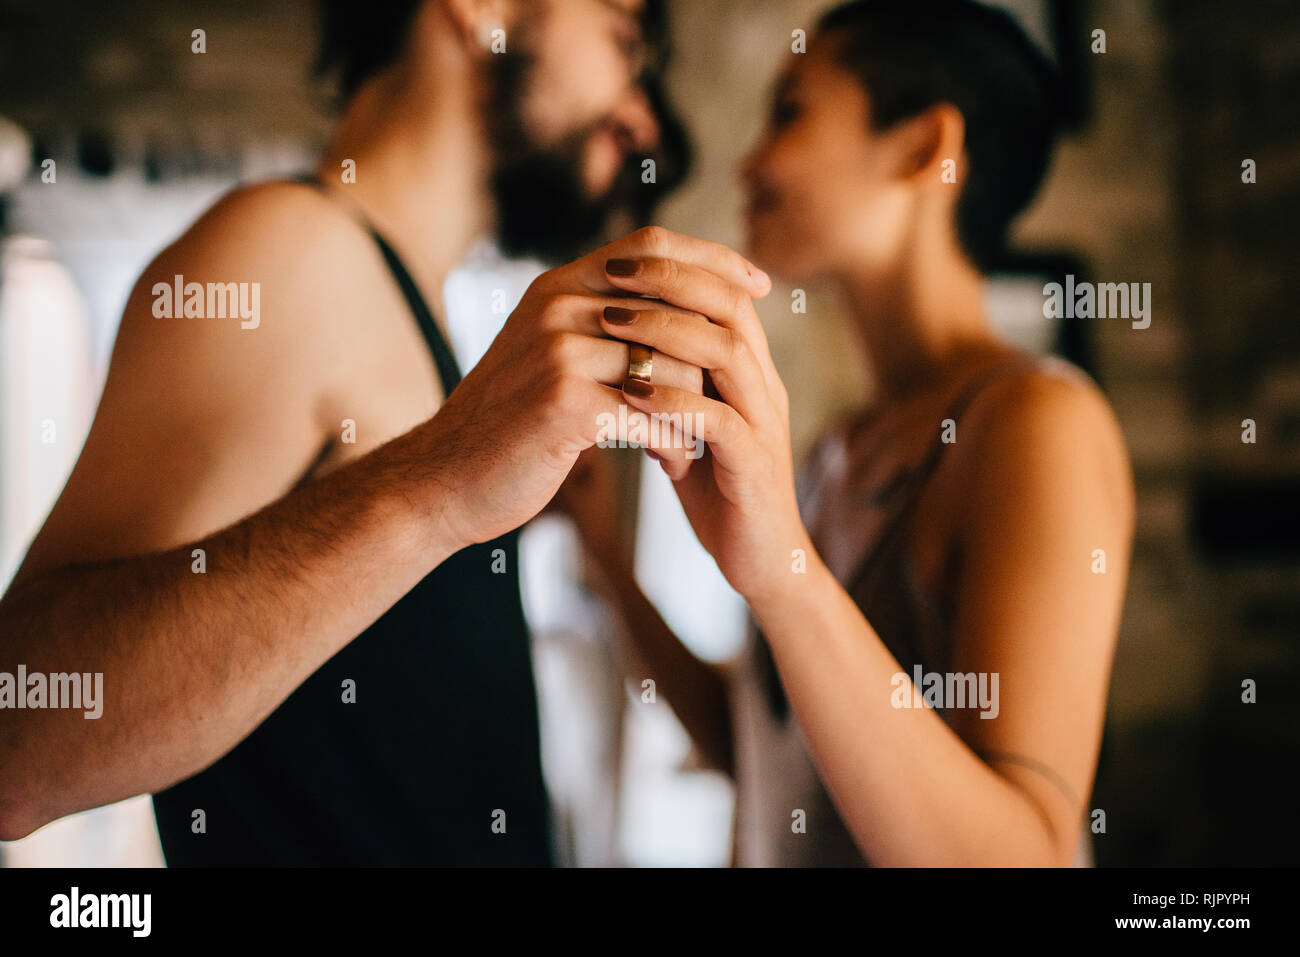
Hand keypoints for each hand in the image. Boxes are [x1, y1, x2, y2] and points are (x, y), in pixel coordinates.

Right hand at [423, 227, 770, 549]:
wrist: (445, 478)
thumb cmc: (509, 423)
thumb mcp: (545, 352)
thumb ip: (595, 321)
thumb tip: (670, 301)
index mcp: (559, 287)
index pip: (652, 245)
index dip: (713, 258)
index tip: (757, 285)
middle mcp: (559, 306)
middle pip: (674, 305)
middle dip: (717, 348)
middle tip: (742, 385)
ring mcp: (560, 351)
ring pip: (671, 363)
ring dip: (696, 408)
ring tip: (701, 440)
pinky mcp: (564, 402)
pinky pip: (651, 414)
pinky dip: (673, 442)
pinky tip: (676, 465)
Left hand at [594, 250, 810, 600]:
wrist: (761, 562)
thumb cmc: (720, 492)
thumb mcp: (688, 426)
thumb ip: (668, 387)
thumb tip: (620, 354)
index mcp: (750, 371)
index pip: (722, 292)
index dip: (674, 267)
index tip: (616, 258)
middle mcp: (765, 386)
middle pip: (729, 306)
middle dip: (669, 281)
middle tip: (611, 273)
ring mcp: (765, 424)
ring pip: (727, 353)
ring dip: (666, 332)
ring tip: (611, 322)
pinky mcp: (755, 467)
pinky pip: (720, 420)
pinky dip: (674, 401)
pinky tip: (630, 393)